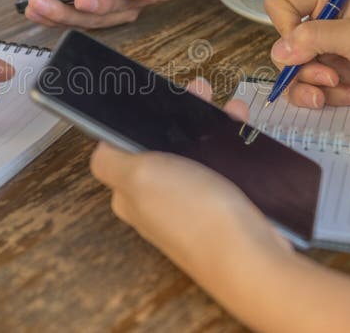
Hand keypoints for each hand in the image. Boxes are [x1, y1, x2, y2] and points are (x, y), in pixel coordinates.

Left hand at [90, 79, 292, 327]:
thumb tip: (99, 150)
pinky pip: (222, 167)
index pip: (122, 148)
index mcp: (131, 193)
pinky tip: (244, 133)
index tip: (156, 95)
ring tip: (229, 107)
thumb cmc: (196, 218)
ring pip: (195, 154)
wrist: (250, 257)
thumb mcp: (139, 177)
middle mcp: (159, 200)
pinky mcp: (221, 208)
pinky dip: (231, 145)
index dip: (138, 118)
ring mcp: (191, 204)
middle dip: (181, 116)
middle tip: (200, 92)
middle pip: (162, 146)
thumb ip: (110, 161)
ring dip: (210, 126)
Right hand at [264, 0, 349, 108]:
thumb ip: (314, 39)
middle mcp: (325, 26)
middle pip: (284, 49)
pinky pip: (318, 92)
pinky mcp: (341, 78)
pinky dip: (332, 98)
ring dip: (315, 88)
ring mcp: (331, 53)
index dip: (283, 28)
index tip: (302, 45)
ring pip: (297, 75)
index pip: (281, 6)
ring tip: (340, 90)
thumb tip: (278, 51)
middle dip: (302, 69)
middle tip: (329, 77)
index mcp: (327, 0)